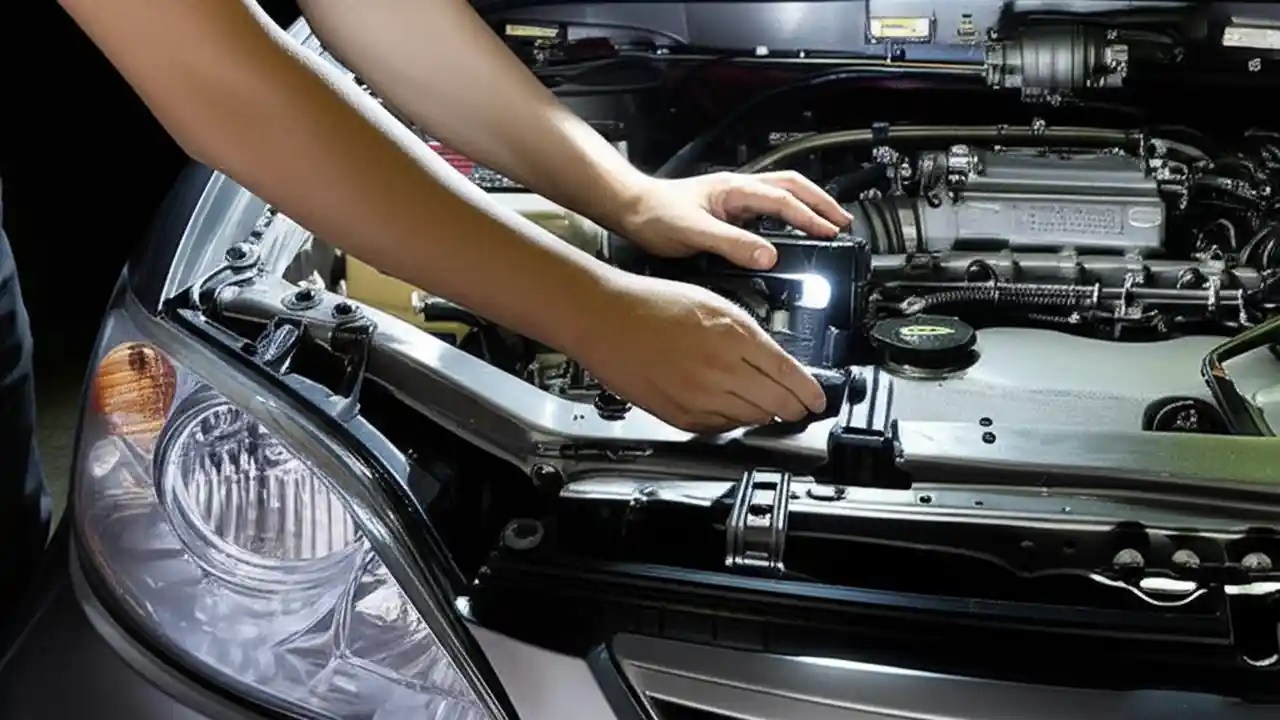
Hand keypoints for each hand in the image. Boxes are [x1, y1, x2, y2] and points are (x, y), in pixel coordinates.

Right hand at [571, 272, 826, 432]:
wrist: (606, 320)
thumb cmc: (653, 305)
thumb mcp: (715, 305)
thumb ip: (748, 335)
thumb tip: (775, 361)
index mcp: (734, 335)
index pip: (789, 375)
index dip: (810, 393)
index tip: (818, 399)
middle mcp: (721, 370)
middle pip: (778, 404)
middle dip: (795, 407)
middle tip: (801, 406)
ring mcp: (700, 397)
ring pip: (753, 419)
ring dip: (765, 413)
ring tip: (766, 405)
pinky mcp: (681, 416)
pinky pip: (722, 427)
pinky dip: (733, 419)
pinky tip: (730, 405)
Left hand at [617, 171, 852, 269]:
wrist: (630, 210)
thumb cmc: (655, 215)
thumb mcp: (695, 233)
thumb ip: (732, 245)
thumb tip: (769, 256)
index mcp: (735, 190)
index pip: (784, 200)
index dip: (810, 217)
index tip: (831, 232)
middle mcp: (738, 189)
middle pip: (793, 187)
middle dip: (821, 203)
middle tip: (844, 222)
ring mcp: (734, 197)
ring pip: (783, 193)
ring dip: (808, 205)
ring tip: (829, 222)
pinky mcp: (729, 209)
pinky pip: (769, 207)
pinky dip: (790, 214)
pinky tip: (792, 229)